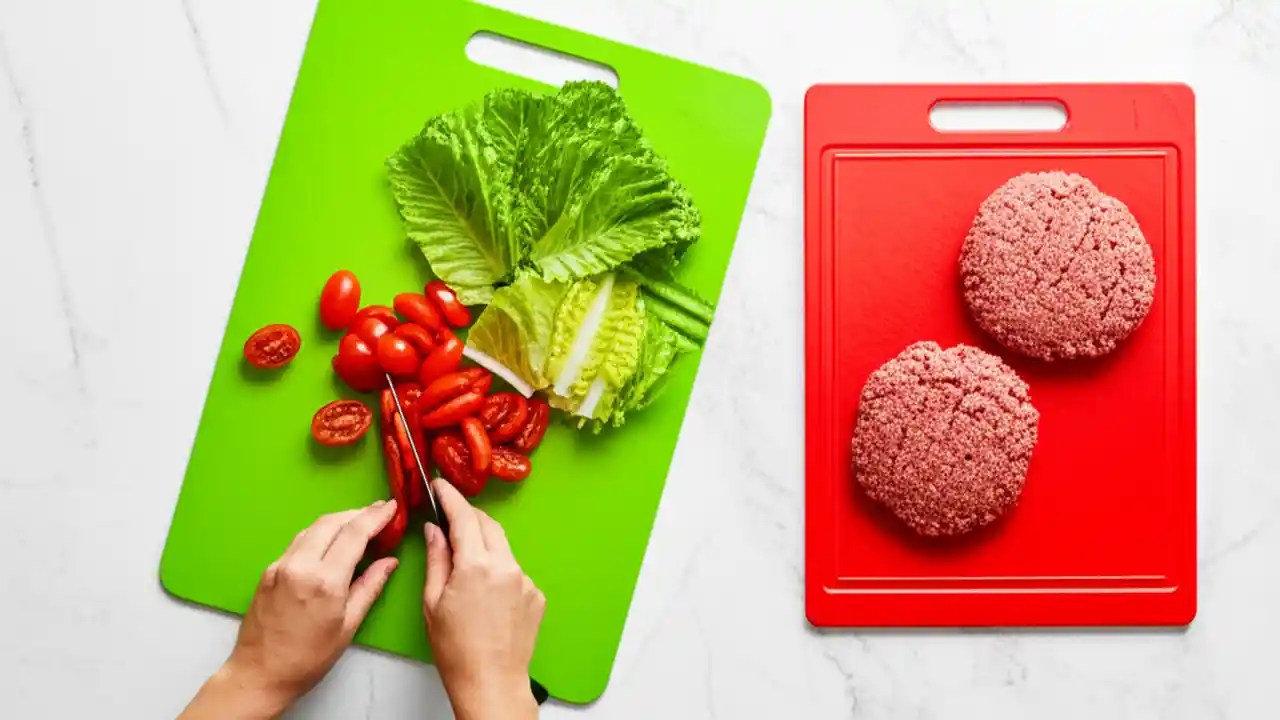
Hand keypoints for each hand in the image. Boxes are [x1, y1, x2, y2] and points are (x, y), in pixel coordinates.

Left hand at [180, 500, 400, 719]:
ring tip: (358, 522)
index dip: (375, 516)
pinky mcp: (269, 570)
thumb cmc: (308, 659)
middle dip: (358, 513)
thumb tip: (389, 562)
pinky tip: (331, 541)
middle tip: (378, 511)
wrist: (260, 674)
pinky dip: (319, 534)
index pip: (354, 534)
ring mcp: (280, 566)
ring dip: (338, 520)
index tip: (391, 507)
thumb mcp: (348, 626)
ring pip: (313, 528)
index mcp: (325, 582)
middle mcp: (300, 566)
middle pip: (332, 522)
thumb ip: (370, 587)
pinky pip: (299, 541)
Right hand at [423, 481, 544, 719]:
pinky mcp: (536, 595)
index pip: (464, 517)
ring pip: (502, 548)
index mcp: (476, 566)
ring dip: (485, 546)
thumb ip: (436, 559)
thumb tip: (435, 530)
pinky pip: (514, 571)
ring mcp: (524, 580)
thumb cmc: (456, 649)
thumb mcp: (433, 602)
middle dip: (469, 517)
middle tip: (451, 517)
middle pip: (488, 525)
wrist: (492, 682)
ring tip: (466, 567)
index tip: (441, 485)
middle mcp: (505, 566)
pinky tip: (486, 595)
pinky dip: (499, 571)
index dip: (451, 497)